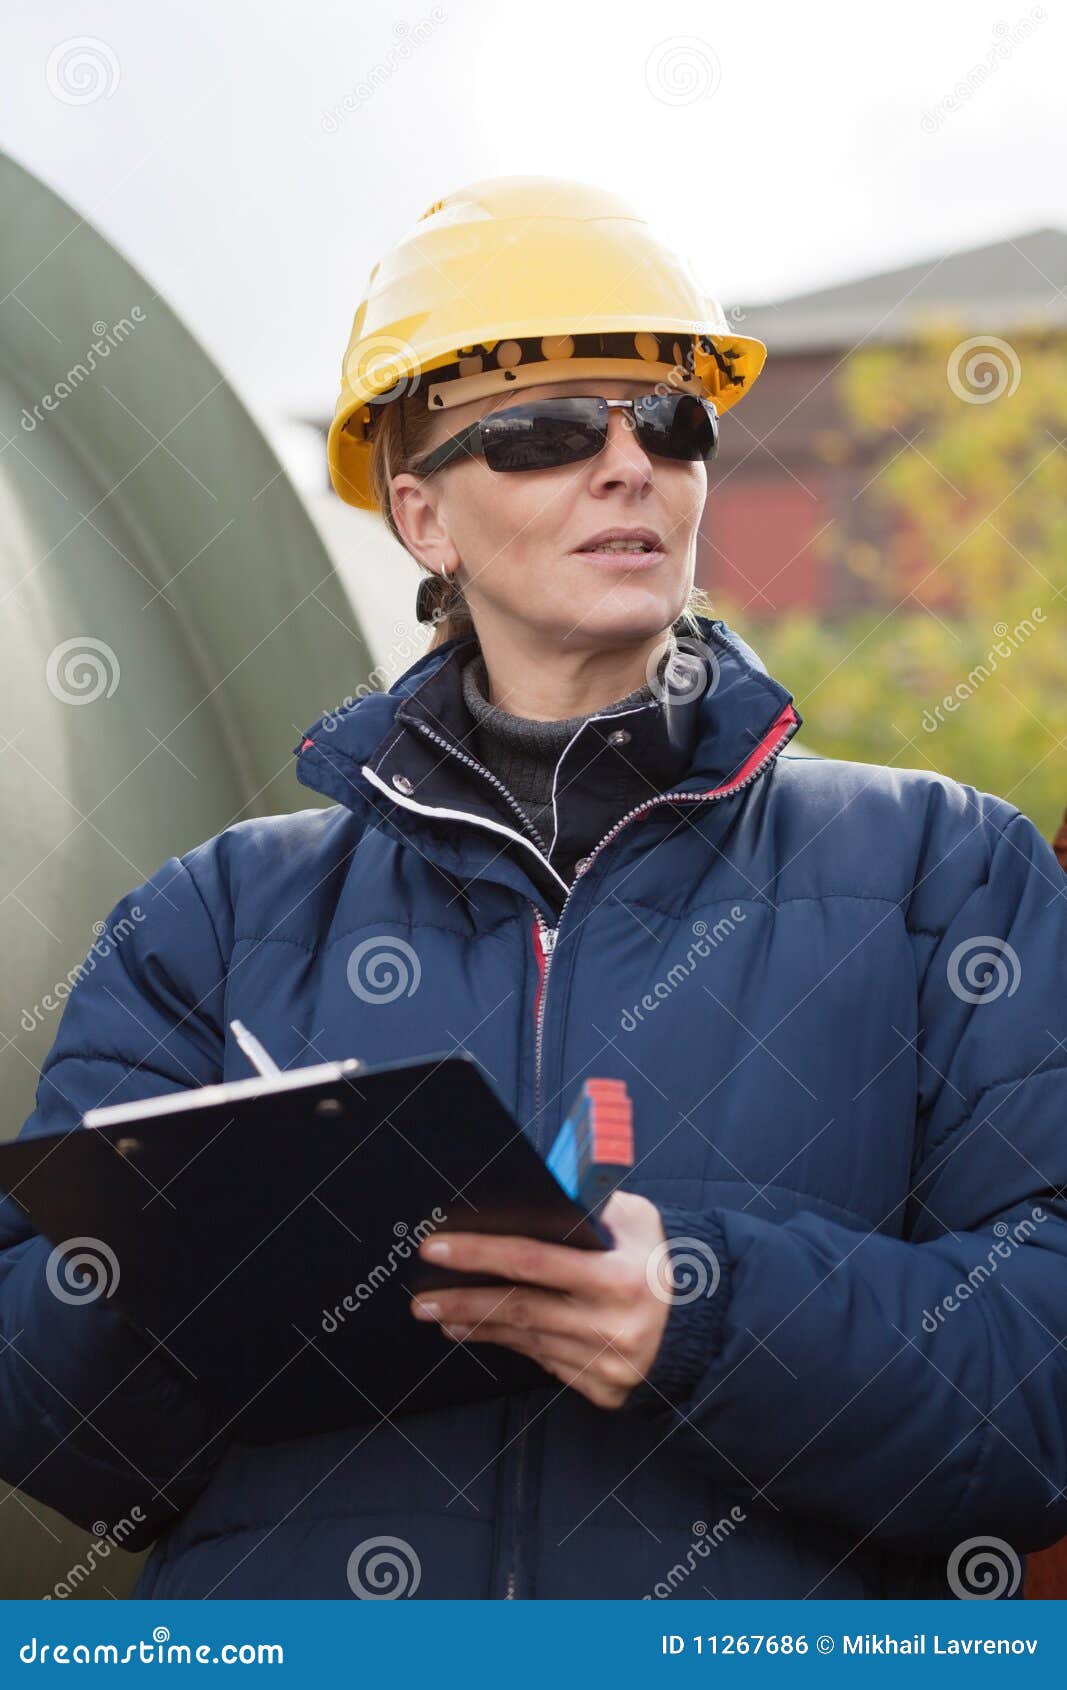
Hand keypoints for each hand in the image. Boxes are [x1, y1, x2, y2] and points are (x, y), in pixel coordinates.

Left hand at [409, 1191, 668, 1409]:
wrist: (701, 1327)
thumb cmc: (657, 1263)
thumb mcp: (638, 1223)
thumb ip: (592, 1206)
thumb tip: (540, 1189)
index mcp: (619, 1278)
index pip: (534, 1262)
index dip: (481, 1253)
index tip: (436, 1247)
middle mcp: (611, 1327)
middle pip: (519, 1309)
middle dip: (463, 1301)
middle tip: (421, 1300)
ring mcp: (606, 1364)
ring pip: (525, 1340)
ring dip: (477, 1325)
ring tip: (441, 1313)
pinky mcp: (602, 1390)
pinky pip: (544, 1362)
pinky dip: (510, 1344)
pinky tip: (481, 1331)